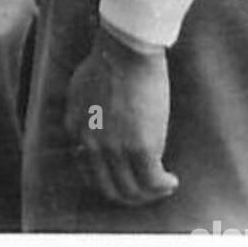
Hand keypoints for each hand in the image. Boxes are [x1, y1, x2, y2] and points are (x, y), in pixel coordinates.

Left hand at [63, 25, 179, 207]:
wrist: (125, 50)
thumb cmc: (107, 60)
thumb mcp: (80, 88)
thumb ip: (81, 112)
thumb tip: (91, 129)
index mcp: (75, 129)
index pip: (89, 170)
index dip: (110, 179)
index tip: (125, 176)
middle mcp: (91, 145)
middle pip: (109, 188)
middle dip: (129, 196)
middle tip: (145, 191)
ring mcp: (115, 149)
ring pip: (132, 191)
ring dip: (148, 195)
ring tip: (162, 187)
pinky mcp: (140, 148)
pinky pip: (152, 182)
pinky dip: (163, 187)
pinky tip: (171, 181)